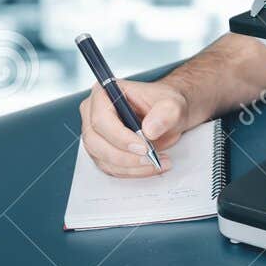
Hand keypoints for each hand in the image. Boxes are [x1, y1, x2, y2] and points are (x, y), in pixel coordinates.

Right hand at [78, 80, 193, 177]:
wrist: (166, 116)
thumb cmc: (164, 105)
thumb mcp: (172, 105)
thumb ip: (165, 114)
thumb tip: (150, 129)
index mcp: (104, 93)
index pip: (101, 118)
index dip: (120, 136)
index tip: (143, 147)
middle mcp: (93, 113)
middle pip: (95, 141)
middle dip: (124, 156)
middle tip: (150, 159)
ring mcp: (94, 134)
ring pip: (102, 158)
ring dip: (130, 166)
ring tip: (156, 162)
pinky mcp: (101, 151)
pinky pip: (110, 167)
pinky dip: (131, 171)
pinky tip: (149, 166)